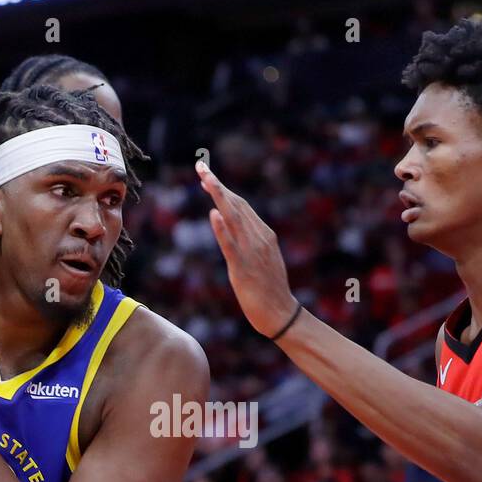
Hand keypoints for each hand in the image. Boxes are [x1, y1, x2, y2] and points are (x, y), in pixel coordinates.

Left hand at [195, 159, 300, 338]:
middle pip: (236, 205)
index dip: (223, 189)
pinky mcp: (243, 267)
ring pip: (233, 218)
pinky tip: (213, 214)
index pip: (241, 205)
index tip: (207, 175)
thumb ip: (250, 241)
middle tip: (201, 167)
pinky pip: (231, 244)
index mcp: (264, 235)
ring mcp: (252, 252)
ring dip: (219, 197)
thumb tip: (233, 226)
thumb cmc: (269, 289)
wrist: (281, 313)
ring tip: (205, 179)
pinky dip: (222, 228)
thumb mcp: (261, 259)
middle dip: (217, 185)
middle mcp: (259, 238)